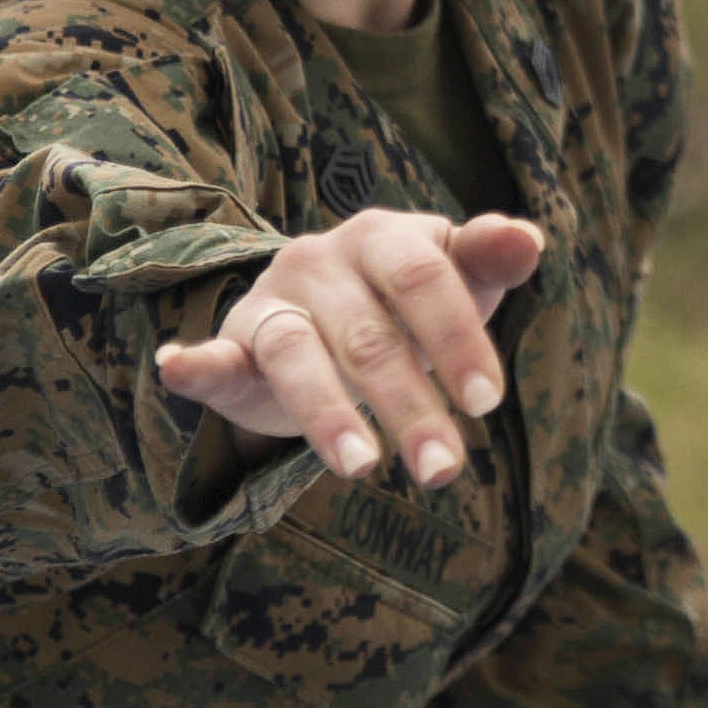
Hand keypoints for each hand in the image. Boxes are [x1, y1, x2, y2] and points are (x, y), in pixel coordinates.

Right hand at [158, 211, 549, 487]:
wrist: (334, 306)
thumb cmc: (410, 298)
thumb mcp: (457, 276)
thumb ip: (489, 259)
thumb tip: (529, 239)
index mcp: (383, 235)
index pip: (423, 280)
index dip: (455, 339)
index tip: (487, 403)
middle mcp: (320, 259)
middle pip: (367, 335)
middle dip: (408, 406)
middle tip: (443, 472)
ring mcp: (273, 299)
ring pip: (297, 354)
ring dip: (326, 413)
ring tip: (360, 467)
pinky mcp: (234, 344)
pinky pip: (214, 355)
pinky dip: (196, 365)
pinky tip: (178, 370)